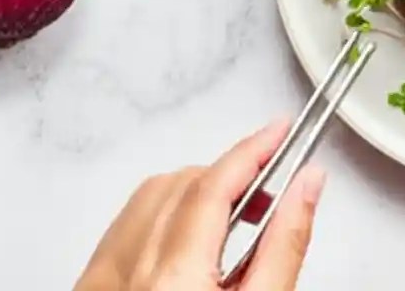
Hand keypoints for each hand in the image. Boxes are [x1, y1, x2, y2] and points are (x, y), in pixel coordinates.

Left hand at [74, 121, 324, 290]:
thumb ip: (287, 245)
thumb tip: (307, 186)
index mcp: (173, 283)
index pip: (214, 184)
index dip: (253, 148)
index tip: (282, 129)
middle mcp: (124, 277)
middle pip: (180, 184)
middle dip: (230, 177)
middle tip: (271, 195)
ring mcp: (97, 284)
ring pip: (148, 201)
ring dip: (195, 196)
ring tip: (236, 225)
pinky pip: (124, 230)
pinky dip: (162, 221)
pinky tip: (189, 248)